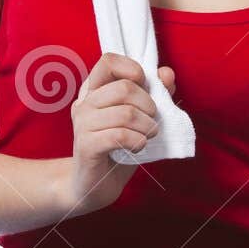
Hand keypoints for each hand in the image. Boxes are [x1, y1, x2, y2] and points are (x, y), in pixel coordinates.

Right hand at [66, 52, 175, 216]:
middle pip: (124, 88)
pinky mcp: (86, 146)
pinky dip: (138, 141)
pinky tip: (138, 147)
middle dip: (149, 105)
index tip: (144, 86)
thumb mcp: (140, 118)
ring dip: (147, 126)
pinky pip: (120, 135)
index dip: (132, 69)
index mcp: (93, 90)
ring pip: (126, 113)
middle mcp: (84, 103)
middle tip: (152, 121)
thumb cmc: (118, 148)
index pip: (108, 61)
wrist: (95, 186)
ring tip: (147, 136)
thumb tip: (166, 73)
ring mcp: (82, 124)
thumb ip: (155, 93)